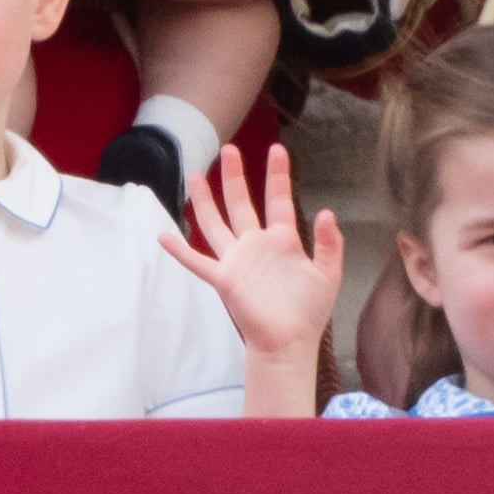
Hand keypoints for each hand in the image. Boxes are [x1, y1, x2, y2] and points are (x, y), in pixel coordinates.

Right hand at [161, 145, 342, 358]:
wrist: (288, 344)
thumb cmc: (308, 312)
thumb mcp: (327, 274)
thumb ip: (330, 243)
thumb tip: (327, 211)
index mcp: (282, 240)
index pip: (278, 200)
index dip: (278, 176)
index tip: (277, 149)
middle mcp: (256, 245)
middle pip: (241, 203)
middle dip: (235, 176)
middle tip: (229, 149)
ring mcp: (237, 261)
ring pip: (216, 223)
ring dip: (206, 200)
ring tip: (195, 175)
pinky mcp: (224, 279)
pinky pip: (197, 262)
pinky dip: (180, 250)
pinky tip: (163, 236)